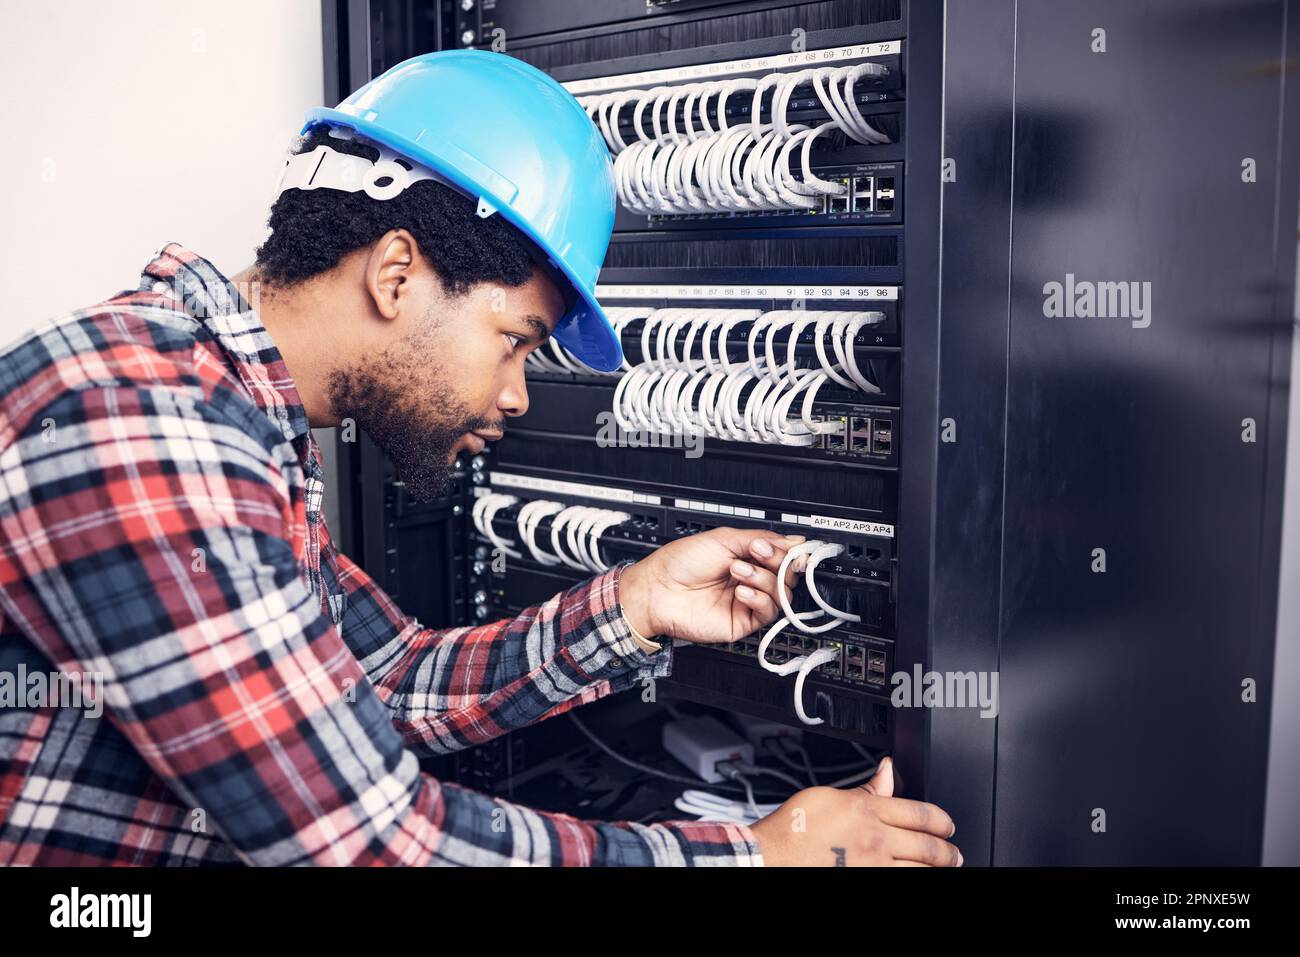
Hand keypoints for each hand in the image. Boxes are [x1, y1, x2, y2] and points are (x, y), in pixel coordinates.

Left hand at [619, 526, 807, 643]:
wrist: (658, 590)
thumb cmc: (679, 564)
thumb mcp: (723, 539)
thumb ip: (761, 539)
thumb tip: (793, 540)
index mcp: (746, 557)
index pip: (782, 556)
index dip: (787, 552)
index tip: (788, 547)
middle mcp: (750, 579)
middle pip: (787, 576)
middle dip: (776, 562)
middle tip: (757, 554)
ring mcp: (747, 601)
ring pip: (782, 594)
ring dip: (763, 578)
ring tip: (737, 570)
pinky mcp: (742, 622)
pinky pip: (767, 613)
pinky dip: (759, 599)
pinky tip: (741, 591)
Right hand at [748, 758, 962, 866]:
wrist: (773, 858)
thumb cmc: (794, 828)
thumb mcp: (830, 796)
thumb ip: (865, 789)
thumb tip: (887, 771)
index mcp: (867, 811)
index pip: (920, 813)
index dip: (941, 819)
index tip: (946, 824)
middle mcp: (876, 840)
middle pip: (928, 844)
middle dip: (947, 849)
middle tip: (954, 851)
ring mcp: (874, 867)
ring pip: (921, 868)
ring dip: (939, 868)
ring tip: (946, 866)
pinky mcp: (868, 883)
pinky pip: (903, 882)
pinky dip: (916, 877)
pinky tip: (919, 875)